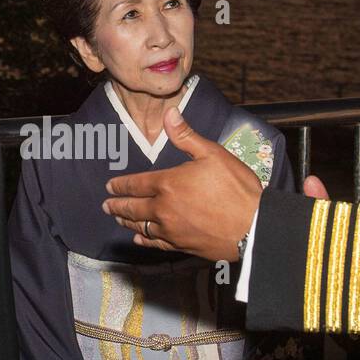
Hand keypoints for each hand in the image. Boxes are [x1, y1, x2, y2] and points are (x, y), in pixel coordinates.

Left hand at [102, 108, 327, 260]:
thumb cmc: (236, 188)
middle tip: (106, 205)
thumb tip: (169, 113)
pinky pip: (155, 242)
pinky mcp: (181, 245)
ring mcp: (171, 230)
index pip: (135, 184)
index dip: (120, 185)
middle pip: (132, 207)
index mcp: (168, 184)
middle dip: (117, 204)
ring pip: (140, 226)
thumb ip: (186, 136)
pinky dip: (144, 239)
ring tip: (118, 218)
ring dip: (127, 221)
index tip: (110, 185)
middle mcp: (163, 209)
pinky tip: (139, 237)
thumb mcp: (213, 154)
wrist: (253, 227)